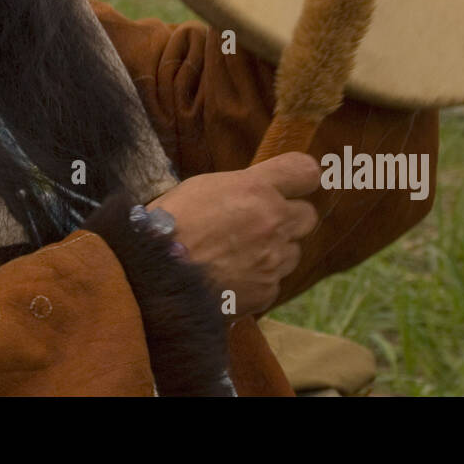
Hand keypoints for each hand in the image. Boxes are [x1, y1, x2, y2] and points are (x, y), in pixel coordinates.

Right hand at [148, 152, 319, 316]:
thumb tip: (255, 192)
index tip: (295, 183)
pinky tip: (231, 277)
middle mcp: (273, 221)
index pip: (305, 172)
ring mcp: (273, 259)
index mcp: (255, 188)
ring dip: (275, 251)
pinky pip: (274, 282)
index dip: (301, 177)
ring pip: (293, 252)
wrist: (155, 275)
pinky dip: (258, 280)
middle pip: (307, 216)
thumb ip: (239, 188)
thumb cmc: (167, 224)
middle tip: (261, 223)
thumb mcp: (201, 187)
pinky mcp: (266, 291)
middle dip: (288, 218)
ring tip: (239, 254)